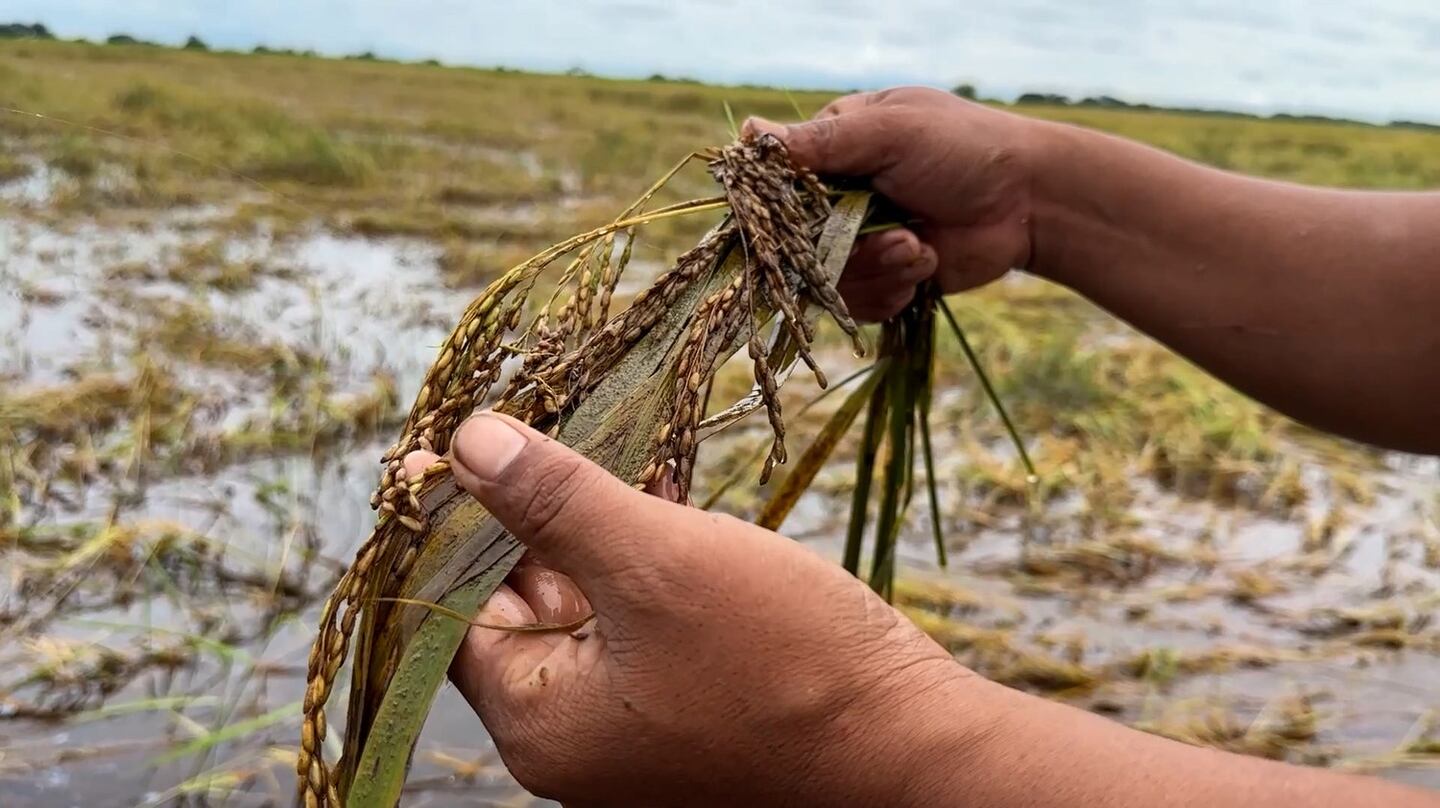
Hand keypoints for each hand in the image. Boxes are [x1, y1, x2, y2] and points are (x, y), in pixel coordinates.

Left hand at [403, 412, 981, 807]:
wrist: (916, 746)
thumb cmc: (786, 662)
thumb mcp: (657, 562)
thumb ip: (552, 503)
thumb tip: (465, 445)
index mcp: (541, 722)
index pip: (452, 614)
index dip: (445, 526)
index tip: (438, 447)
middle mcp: (574, 737)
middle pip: (516, 609)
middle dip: (518, 519)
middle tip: (516, 428)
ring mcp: (634, 726)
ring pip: (583, 608)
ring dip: (584, 531)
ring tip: (582, 446)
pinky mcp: (688, 706)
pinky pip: (637, 624)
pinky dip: (636, 563)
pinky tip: (650, 496)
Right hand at [744, 87, 1041, 320]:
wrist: (1032, 202)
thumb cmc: (965, 149)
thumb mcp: (890, 132)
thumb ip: (820, 142)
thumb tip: (748, 135)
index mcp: (832, 148)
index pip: (776, 187)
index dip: (781, 214)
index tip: (806, 226)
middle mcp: (838, 197)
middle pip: (796, 243)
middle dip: (843, 248)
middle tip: (896, 235)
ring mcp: (859, 240)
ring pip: (826, 280)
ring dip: (877, 269)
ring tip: (919, 247)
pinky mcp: (884, 277)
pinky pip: (858, 304)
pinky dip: (890, 291)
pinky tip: (924, 265)